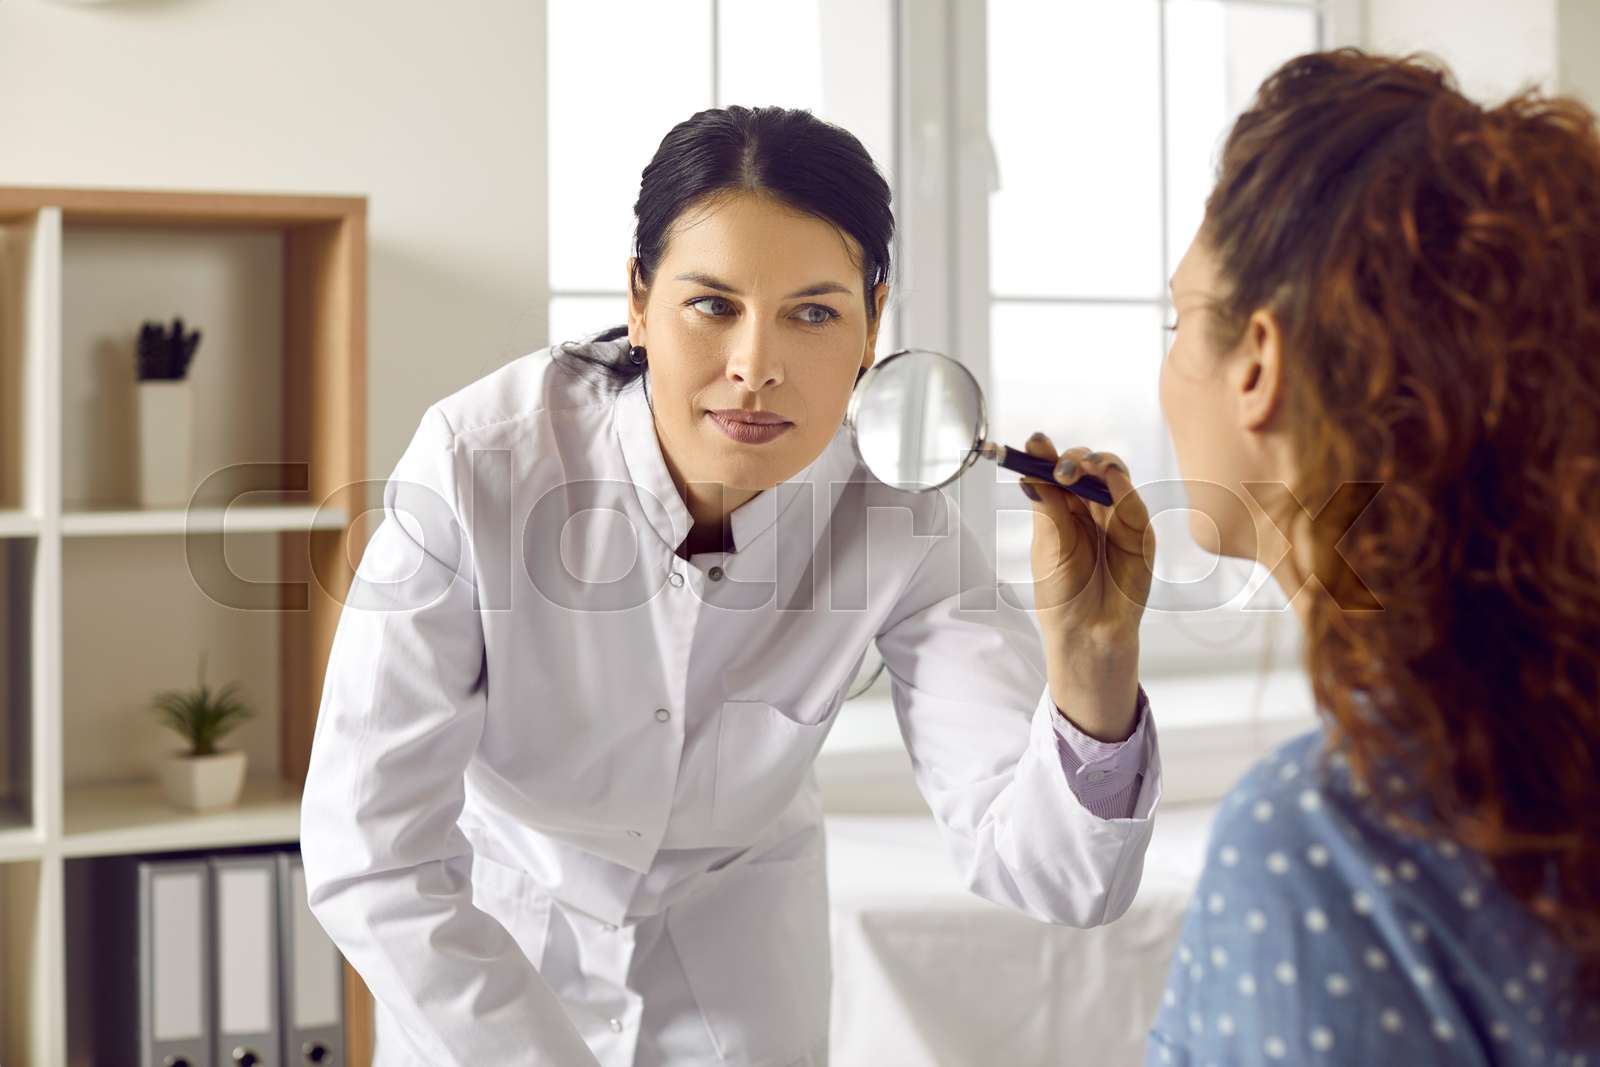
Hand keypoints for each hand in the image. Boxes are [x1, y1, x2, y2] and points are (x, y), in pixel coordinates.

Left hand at [1019, 434, 1154, 740]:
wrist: (1088, 632)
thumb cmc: (1062, 593)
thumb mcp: (1049, 547)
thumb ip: (1047, 507)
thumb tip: (1029, 472)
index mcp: (1060, 507)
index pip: (1054, 469)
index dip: (1046, 453)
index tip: (1035, 442)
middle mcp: (1088, 506)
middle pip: (1086, 465)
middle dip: (1073, 459)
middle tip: (1060, 469)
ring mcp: (1116, 516)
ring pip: (1113, 474)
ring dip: (1098, 464)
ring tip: (1082, 469)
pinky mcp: (1139, 531)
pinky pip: (1134, 500)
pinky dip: (1122, 485)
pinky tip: (1108, 477)